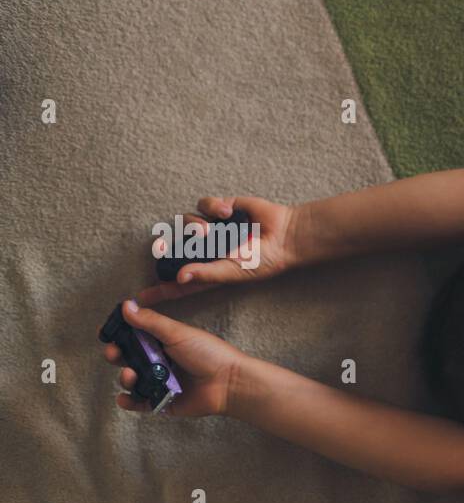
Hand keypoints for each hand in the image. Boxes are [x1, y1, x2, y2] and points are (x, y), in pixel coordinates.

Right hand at [103, 299, 247, 417]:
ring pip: (132, 380)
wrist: (229, 382)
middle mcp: (160, 361)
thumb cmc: (208, 353)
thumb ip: (150, 322)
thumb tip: (126, 305)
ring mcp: (161, 382)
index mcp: (163, 342)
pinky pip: (141, 403)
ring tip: (131, 374)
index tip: (105, 333)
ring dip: (125, 378)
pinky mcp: (164, 401)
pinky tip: (124, 398)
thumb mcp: (177, 333)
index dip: (118, 335)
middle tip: (113, 353)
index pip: (134, 337)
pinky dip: (129, 402)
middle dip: (116, 355)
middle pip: (129, 358)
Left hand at [136, 195, 298, 304]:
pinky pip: (204, 204)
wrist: (285, 234)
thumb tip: (179, 278)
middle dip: (166, 246)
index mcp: (210, 270)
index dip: (160, 290)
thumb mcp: (234, 272)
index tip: (139, 298)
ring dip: (196, 227)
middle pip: (174, 247)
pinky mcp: (221, 209)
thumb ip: (206, 273)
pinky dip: (213, 207)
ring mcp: (213, 228)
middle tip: (161, 246)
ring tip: (214, 231)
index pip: (179, 283)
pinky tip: (229, 213)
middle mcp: (208, 249)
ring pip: (186, 223)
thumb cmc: (264, 260)